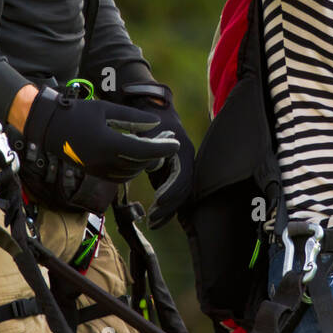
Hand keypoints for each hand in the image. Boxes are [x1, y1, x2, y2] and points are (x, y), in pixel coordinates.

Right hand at [22, 89, 179, 182]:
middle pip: (139, 163)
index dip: (162, 148)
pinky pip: (120, 176)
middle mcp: (103, 161)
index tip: (176, 143)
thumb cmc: (76, 113)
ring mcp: (97, 170)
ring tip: (155, 145)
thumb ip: (132, 118)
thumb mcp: (106, 109)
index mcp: (107, 144)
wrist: (48, 126)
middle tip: (169, 140)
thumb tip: (155, 124)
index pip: (143, 150)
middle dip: (157, 153)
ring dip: (145, 161)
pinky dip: (132, 167)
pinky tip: (137, 154)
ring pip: (131, 172)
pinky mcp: (93, 172)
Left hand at [120, 85, 196, 228]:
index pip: (183, 177)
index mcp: (183, 151)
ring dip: (168, 210)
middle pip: (184, 191)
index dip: (172, 191)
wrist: (152, 110)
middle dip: (170, 206)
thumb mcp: (147, 132)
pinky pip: (173, 194)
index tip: (158, 201)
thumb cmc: (148, 121)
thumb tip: (148, 163)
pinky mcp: (172, 174)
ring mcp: (181, 169)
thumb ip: (148, 146)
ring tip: (151, 222)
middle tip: (152, 218)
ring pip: (180, 195)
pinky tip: (153, 218)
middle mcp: (186, 162)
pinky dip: (165, 206)